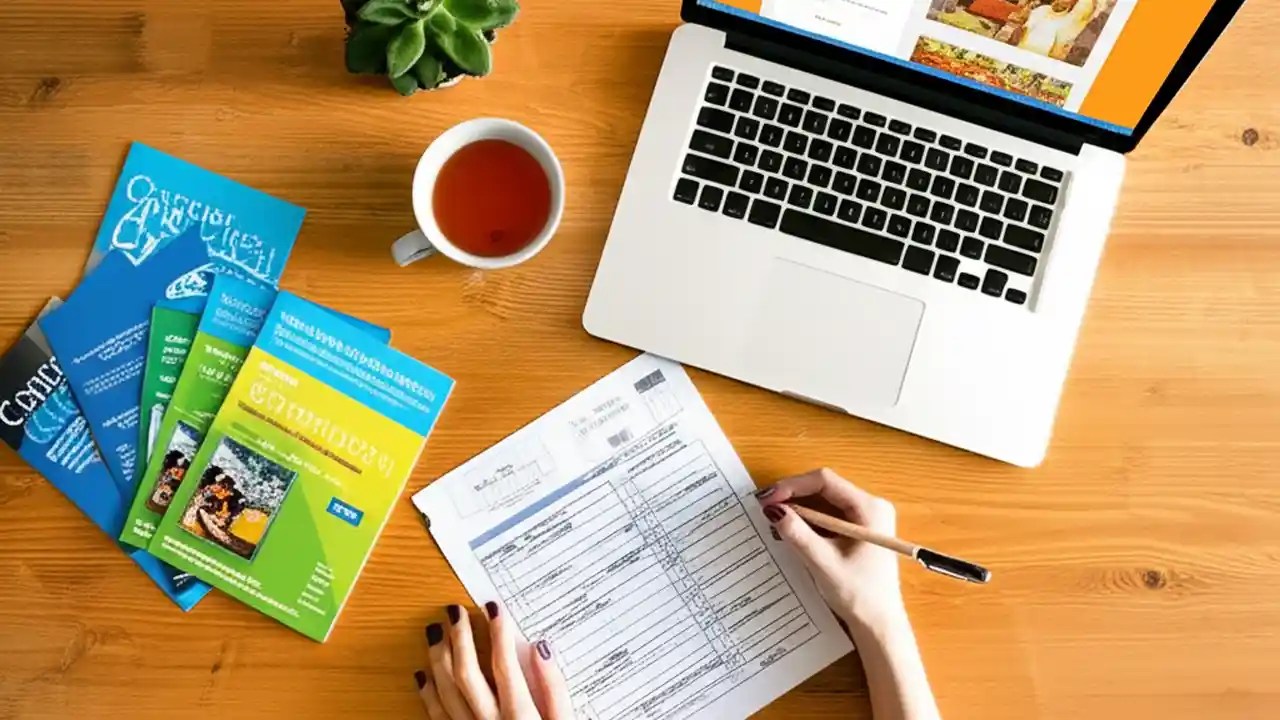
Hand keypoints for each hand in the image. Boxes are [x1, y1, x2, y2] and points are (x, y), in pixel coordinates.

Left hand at [415, 602, 571, 719]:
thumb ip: (555, 689)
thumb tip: (541, 648)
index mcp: (520, 717)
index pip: (504, 664)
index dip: (498, 632)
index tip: (493, 607)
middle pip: (467, 673)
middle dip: (459, 638)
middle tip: (454, 612)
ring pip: (445, 691)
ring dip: (438, 658)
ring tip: (435, 631)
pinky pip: (435, 716)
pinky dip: (427, 693)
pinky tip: (422, 675)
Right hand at [756, 468, 905, 633]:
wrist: (879, 624)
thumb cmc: (859, 595)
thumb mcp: (824, 563)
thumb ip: (798, 535)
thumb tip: (772, 510)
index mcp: (870, 509)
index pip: (825, 481)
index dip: (793, 485)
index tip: (768, 499)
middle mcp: (871, 507)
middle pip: (824, 488)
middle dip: (793, 496)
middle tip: (766, 508)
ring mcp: (865, 519)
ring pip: (824, 502)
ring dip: (799, 509)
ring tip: (774, 519)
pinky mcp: (858, 531)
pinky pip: (828, 516)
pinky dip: (808, 521)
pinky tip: (791, 530)